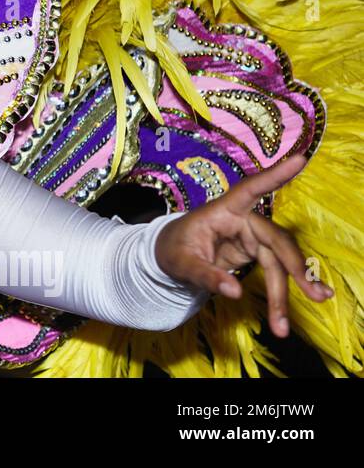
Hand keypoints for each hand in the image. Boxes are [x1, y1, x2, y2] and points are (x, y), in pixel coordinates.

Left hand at [154, 154, 333, 338]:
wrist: (169, 256)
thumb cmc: (171, 249)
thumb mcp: (180, 263)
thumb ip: (205, 275)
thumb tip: (234, 291)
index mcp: (222, 211)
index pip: (250, 189)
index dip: (274, 176)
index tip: (300, 159)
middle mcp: (242, 220)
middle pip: (275, 242)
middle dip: (294, 269)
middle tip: (314, 295)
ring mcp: (251, 236)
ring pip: (278, 262)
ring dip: (285, 292)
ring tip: (285, 324)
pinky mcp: (255, 252)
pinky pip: (274, 271)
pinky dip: (281, 291)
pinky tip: (295, 307)